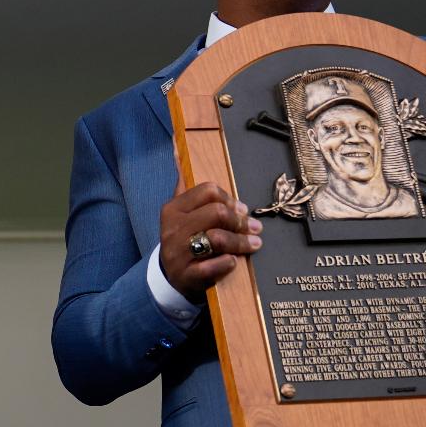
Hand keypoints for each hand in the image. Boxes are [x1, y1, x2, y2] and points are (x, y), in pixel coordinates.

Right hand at [159, 181, 262, 297]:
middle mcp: (173, 229)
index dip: (230, 199)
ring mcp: (178, 253)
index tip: (241, 209)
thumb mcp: (181, 212)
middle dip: (240, 221)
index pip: (207, 191)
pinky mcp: (187, 275)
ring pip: (217, 238)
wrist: (170, 277)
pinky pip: (213, 266)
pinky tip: (233, 261)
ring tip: (254, 244)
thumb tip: (179, 149)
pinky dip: (228, 263)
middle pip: (216, 213)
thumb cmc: (184, 239)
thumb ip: (184, 184)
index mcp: (172, 209)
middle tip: (254, 228)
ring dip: (241, 242)